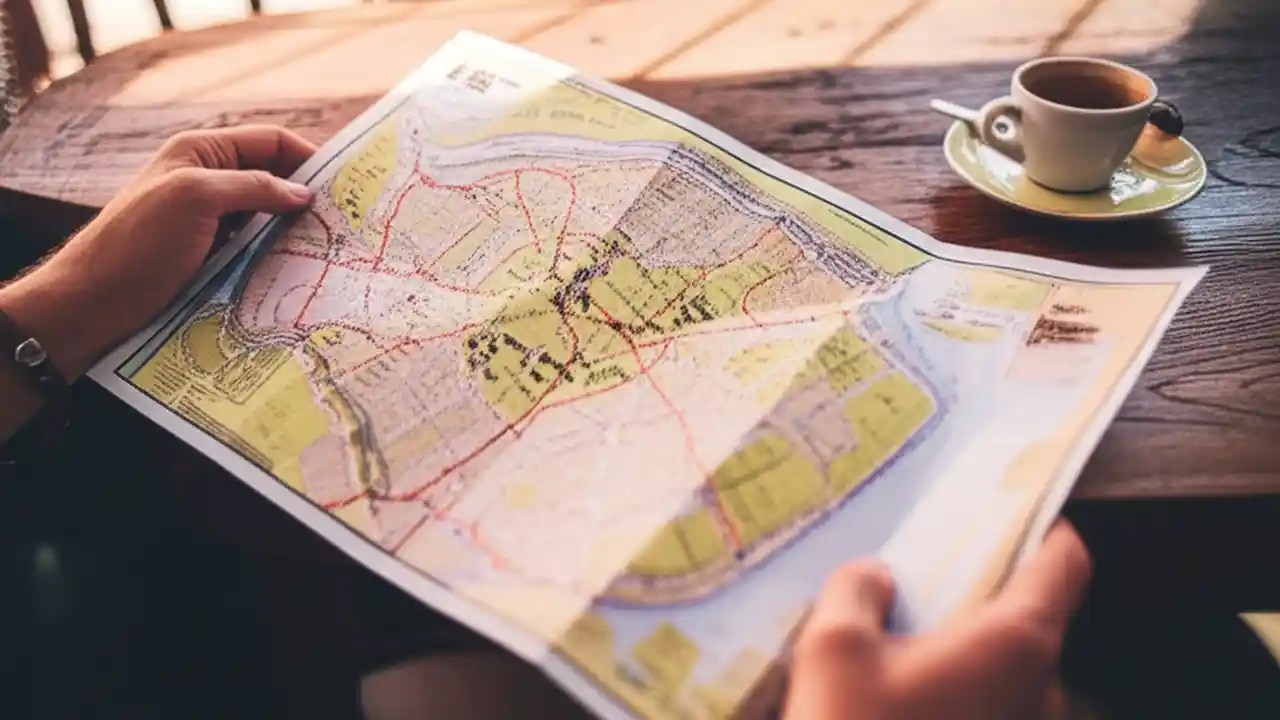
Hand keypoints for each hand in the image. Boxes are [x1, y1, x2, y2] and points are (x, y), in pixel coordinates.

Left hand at [0, 125, 316, 377]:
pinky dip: (276, 255)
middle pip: (273, 179)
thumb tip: (304, 193)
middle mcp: (207, 182)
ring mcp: (209, 221)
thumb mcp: (195, 199)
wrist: (91, 305)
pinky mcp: (209, 257)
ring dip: (293, 231)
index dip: (308, 157)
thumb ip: (252, 187)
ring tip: (327, 250)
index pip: (270, 142)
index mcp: (201, 153)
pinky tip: (296, 271)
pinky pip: (254, 248)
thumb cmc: (136, 246)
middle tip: (344, 222)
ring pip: (267, 217)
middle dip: (306, 197)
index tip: (344, 186)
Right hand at [784, 521, 1090, 719]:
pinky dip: (960, 688)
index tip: (1010, 511)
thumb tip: (874, 575)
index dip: (1046, 526)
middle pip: (1034, 616)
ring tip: (899, 640)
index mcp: (1016, 643)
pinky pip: (995, 707)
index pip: (1066, 562)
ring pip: (1011, 669)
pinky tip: (900, 694)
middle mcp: (1043, 690)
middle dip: (983, 593)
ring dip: (966, 648)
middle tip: (926, 577)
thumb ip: (856, 590)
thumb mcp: (832, 647)